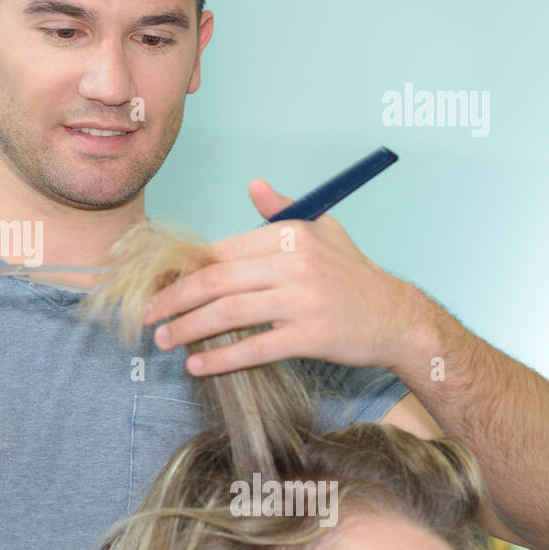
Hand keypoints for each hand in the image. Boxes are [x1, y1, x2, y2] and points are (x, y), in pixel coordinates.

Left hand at [140, 178, 419, 374]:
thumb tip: (254, 185)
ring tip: (164, 340)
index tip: (162, 285)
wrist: (398, 318)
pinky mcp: (310, 336)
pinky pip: (254, 347)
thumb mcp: (324, 230)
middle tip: (149, 313)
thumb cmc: (354, 275)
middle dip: (175, 299)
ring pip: (228, 313)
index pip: (222, 252)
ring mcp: (301, 301)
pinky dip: (221, 358)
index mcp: (289, 236)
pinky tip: (198, 364)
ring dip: (188, 329)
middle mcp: (293, 264)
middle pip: (216, 281)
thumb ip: (283, 210)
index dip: (186, 271)